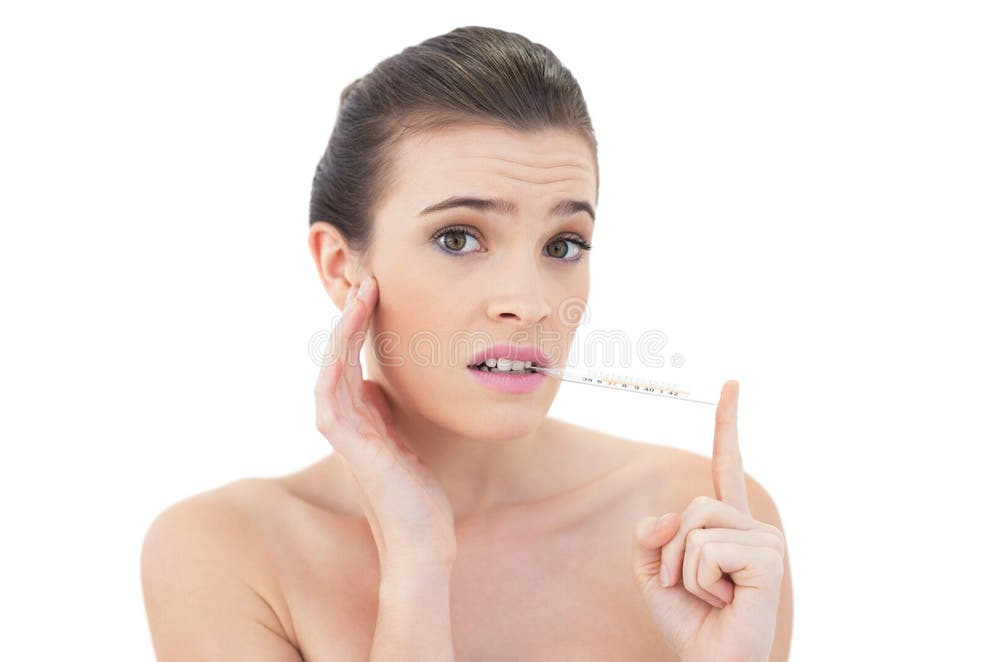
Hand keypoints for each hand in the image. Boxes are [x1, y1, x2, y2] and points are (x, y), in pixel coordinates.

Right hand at [315, 275, 456, 570]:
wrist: (421, 540)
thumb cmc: (416, 495)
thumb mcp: (403, 440)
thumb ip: (385, 413)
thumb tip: (378, 384)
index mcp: (360, 418)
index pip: (354, 360)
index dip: (362, 325)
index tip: (377, 292)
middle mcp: (346, 422)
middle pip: (340, 357)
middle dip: (352, 318)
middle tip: (367, 280)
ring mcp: (344, 434)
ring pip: (333, 369)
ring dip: (345, 331)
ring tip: (361, 296)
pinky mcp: (350, 446)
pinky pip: (333, 397)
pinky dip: (336, 366)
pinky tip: (346, 338)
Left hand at [631, 381, 784, 661]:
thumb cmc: (689, 623)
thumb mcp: (653, 572)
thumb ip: (650, 534)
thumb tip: (667, 517)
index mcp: (729, 526)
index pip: (728, 465)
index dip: (727, 424)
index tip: (731, 384)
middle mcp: (753, 527)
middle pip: (692, 506)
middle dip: (671, 552)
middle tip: (687, 588)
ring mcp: (766, 541)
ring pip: (695, 526)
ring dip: (683, 570)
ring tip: (710, 597)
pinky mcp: (768, 557)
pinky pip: (705, 548)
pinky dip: (698, 580)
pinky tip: (726, 601)